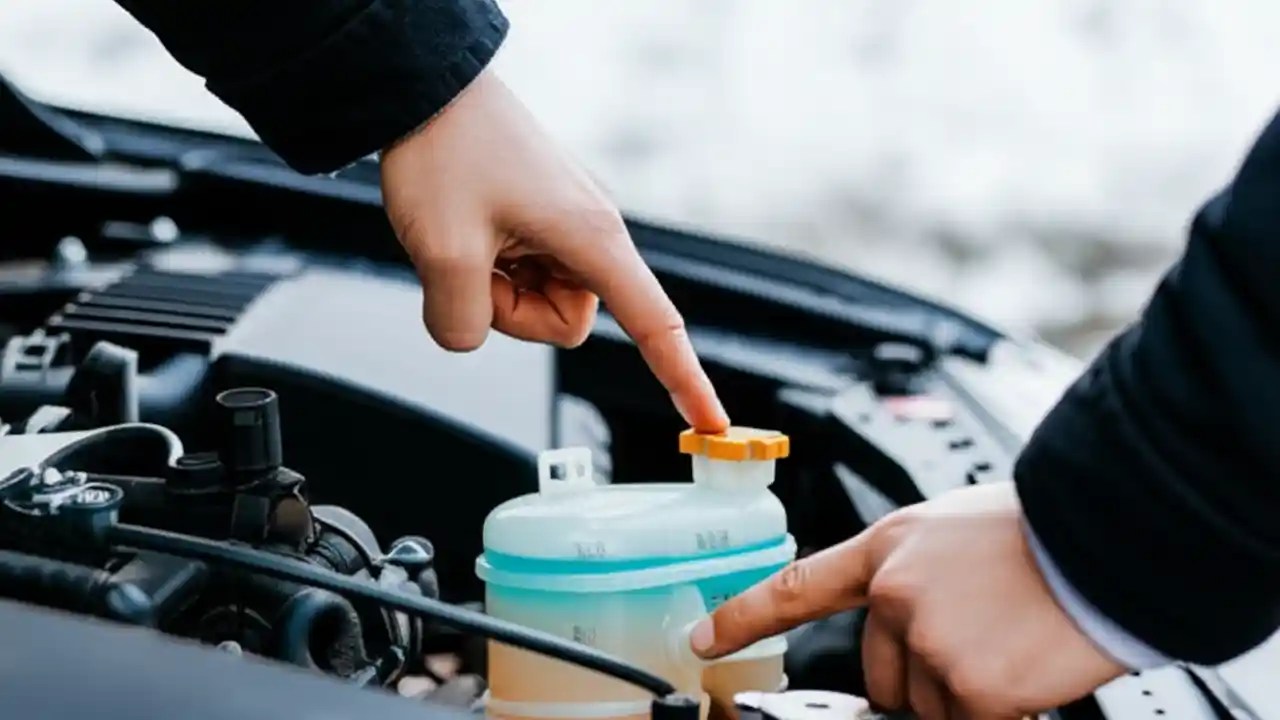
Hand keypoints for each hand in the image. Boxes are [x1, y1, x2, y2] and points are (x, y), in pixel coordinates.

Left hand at [380, 69, 728, 431]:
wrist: (427, 90)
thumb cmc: (447, 151)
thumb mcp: (442, 250)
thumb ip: (460, 323)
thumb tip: (468, 336)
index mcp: (592, 239)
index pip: (656, 325)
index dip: (684, 379)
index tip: (713, 423)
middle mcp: (590, 234)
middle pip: (562, 323)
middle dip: (510, 312)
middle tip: (469, 264)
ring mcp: (564, 229)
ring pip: (536, 304)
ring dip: (493, 288)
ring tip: (467, 236)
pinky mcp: (540, 224)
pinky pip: (521, 277)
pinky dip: (488, 268)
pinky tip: (469, 229)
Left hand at [689, 483, 1125, 718]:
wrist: (1108, 536)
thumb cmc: (1040, 533)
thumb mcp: (951, 534)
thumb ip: (910, 578)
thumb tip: (898, 630)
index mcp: (887, 548)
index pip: (794, 589)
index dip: (741, 618)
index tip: (700, 639)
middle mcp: (895, 596)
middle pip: (880, 673)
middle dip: (923, 675)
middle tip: (981, 633)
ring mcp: (929, 644)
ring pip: (927, 704)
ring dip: (965, 691)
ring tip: (1010, 639)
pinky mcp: (970, 688)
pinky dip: (999, 708)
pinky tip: (1025, 667)